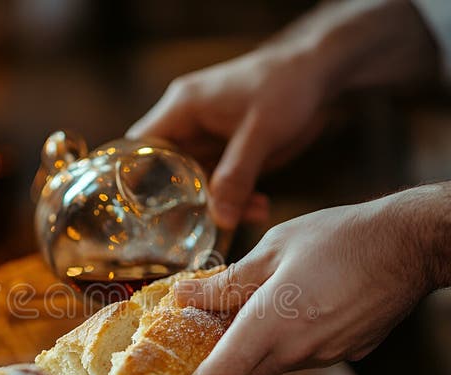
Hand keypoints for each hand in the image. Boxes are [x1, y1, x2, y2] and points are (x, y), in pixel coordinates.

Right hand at [127, 45, 328, 229]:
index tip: (144, 214)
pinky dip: (238, 198)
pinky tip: (260, 208)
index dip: (134, 180)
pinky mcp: (228, 152)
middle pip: (167, 172)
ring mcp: (208, 139)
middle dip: (185, 202)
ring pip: (198, 183)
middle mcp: (188, 125)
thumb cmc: (284, 87)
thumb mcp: (260, 133)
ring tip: (251, 214)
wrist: (316, 74)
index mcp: (181, 109)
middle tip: (204, 226)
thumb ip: (237, 176)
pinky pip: (222, 182)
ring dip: (220, 204)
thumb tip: (220, 219)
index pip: (139, 148)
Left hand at [138, 179, 450, 374]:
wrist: (412, 244)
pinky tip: (279, 319)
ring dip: (240, 363)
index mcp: (271, 323)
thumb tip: (183, 296)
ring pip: (267, 370)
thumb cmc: (341, 236)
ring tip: (219, 338)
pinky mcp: (344, 354)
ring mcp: (324, 357)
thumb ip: (227, 280)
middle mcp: (296, 351)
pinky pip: (297, 357)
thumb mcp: (274, 246)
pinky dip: (275, 348)